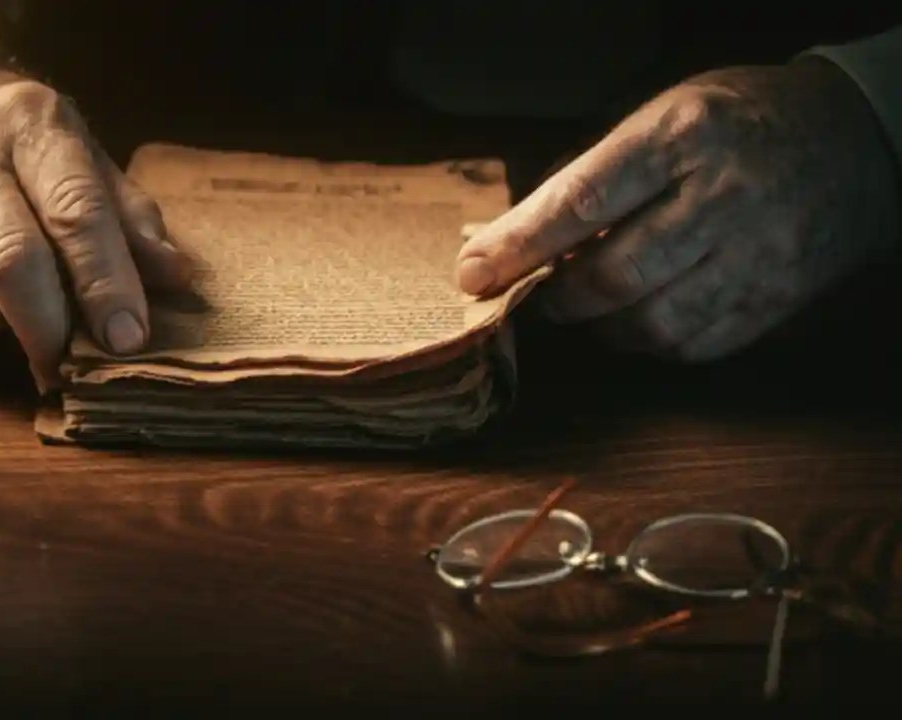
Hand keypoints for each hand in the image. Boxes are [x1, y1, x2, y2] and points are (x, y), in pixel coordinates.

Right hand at [0, 16, 192, 390]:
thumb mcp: (78, 153)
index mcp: (33, 128)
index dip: (107, 283)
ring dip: (0, 322)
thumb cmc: (10, 141)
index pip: (76, 212)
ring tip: (14, 301)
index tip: (128, 339)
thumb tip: (177, 278)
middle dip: (49, 328)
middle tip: (72, 367)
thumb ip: (129, 217)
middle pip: (11, 260)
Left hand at [456, 58, 899, 361]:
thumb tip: (507, 241)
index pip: (584, 200)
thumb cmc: (733, 125)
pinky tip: (633, 321)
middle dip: (557, 298)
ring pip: (653, 323)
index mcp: (684, 136)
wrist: (853, 143)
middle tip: (533, 297)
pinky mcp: (776, 299)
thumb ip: (590, 177)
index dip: (520, 245)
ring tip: (582, 307)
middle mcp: (726, 196)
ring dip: (599, 327)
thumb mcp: (661, 117)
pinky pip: (693, 345)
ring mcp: (758, 254)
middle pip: (617, 275)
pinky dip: (647, 342)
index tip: (473, 273)